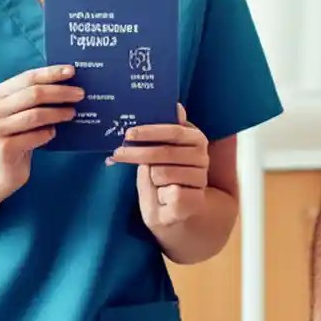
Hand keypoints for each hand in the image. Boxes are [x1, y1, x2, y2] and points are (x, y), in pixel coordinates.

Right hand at [0, 65, 82, 195]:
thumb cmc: (16, 136)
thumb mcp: (20, 113)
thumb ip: (34, 98)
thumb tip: (68, 81)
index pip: (27, 78)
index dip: (50, 73)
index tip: (71, 71)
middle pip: (33, 95)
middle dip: (60, 92)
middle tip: (80, 94)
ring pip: (35, 115)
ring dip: (58, 113)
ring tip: (73, 113)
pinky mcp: (3, 149)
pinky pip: (33, 137)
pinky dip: (47, 133)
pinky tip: (54, 132)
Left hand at [108, 104, 209, 228]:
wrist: (177, 214)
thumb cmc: (164, 179)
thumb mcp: (160, 154)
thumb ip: (165, 132)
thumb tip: (177, 106)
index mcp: (196, 140)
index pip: (174, 131)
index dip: (150, 132)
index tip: (129, 133)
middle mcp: (202, 157)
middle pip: (165, 152)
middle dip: (137, 153)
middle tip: (118, 153)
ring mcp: (201, 180)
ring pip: (163, 173)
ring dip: (151, 180)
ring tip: (153, 183)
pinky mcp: (196, 201)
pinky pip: (170, 194)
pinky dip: (159, 197)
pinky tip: (162, 199)